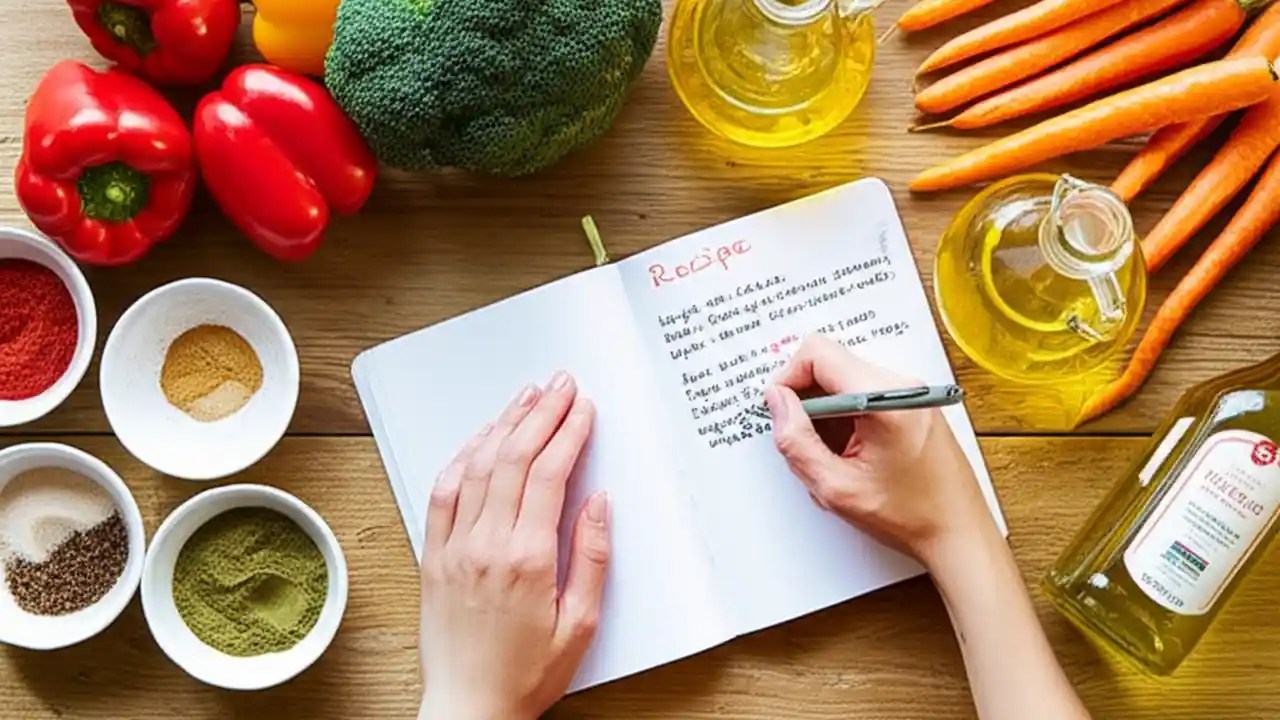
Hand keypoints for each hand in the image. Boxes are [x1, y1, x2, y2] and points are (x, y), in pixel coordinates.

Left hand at [418, 372, 608, 719]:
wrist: (468, 708)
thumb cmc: (527, 675)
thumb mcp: (580, 624)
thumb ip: (592, 558)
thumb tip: (598, 502)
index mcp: (527, 559)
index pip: (548, 473)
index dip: (568, 432)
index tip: (583, 407)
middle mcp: (485, 544)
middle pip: (512, 457)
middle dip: (541, 412)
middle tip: (561, 383)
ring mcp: (453, 546)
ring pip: (475, 465)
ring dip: (503, 423)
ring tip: (527, 396)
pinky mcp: (432, 555)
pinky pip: (442, 491)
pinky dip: (462, 456)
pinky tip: (481, 438)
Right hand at [763, 335, 993, 565]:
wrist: (959, 532)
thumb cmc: (908, 516)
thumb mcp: (835, 487)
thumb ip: (797, 441)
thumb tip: (777, 402)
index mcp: (884, 398)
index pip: (818, 352)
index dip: (787, 377)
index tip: (779, 408)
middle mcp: (901, 384)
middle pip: (831, 363)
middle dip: (807, 400)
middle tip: (806, 442)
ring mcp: (911, 391)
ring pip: (845, 379)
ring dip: (828, 412)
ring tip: (836, 454)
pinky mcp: (914, 402)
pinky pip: (864, 393)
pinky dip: (847, 416)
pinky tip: (854, 452)